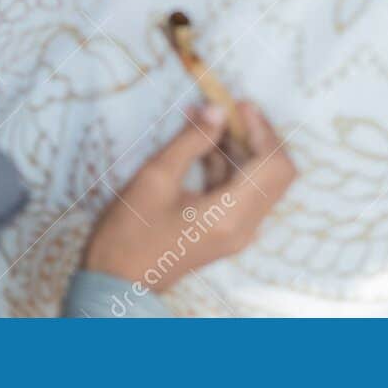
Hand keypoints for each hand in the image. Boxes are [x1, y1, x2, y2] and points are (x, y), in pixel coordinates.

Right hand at [80, 102, 296, 291]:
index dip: (263, 129)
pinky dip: (225, 166)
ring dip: (236, 148)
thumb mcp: (155, 177)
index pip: (274, 164)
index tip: (239, 104)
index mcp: (231, 215)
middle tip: (225, 109)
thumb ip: (191, 140)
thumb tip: (217, 110)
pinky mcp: (224, 232)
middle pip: (273, 172)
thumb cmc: (128, 234)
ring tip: (203, 119)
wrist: (113, 284)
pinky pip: (238, 192)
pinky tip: (198, 144)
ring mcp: (236, 232)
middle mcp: (244, 227)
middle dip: (253, 135)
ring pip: (255, 180)